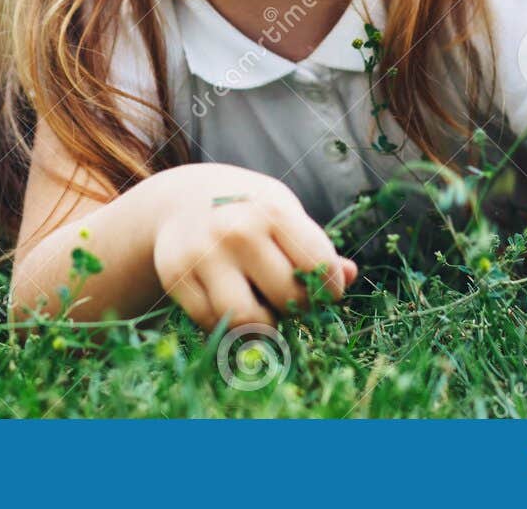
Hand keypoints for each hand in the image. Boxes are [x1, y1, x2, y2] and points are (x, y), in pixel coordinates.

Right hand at [150, 164, 356, 331]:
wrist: (180, 198)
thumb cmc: (248, 209)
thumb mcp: (284, 213)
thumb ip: (315, 247)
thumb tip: (350, 276)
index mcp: (272, 210)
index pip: (319, 267)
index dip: (330, 288)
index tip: (324, 290)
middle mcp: (236, 231)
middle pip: (287, 298)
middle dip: (297, 308)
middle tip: (290, 300)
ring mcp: (202, 255)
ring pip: (246, 321)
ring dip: (263, 327)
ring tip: (264, 312)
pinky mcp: (176, 277)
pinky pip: (213, 324)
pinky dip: (229, 326)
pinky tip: (232, 306)